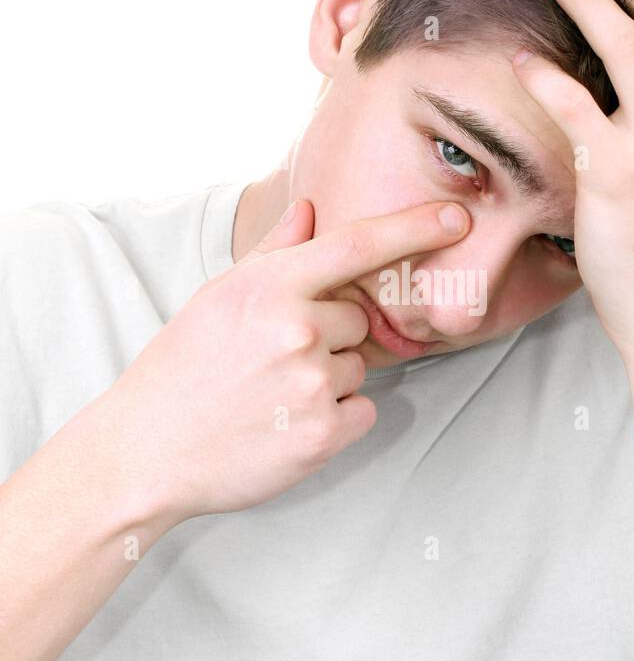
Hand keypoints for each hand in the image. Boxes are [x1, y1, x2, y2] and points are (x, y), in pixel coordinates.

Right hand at [100, 198, 468, 520]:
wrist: (147, 450)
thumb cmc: (182, 368)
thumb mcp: (217, 297)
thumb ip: (273, 253)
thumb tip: (310, 210)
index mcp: (269, 285)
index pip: (357, 246)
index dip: (413, 228)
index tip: (458, 219)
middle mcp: (297, 328)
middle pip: (358, 318)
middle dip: (329, 335)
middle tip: (273, 359)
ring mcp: (312, 383)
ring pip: (359, 367)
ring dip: (329, 379)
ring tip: (271, 395)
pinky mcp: (325, 435)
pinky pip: (363, 410)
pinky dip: (336, 419)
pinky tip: (287, 424)